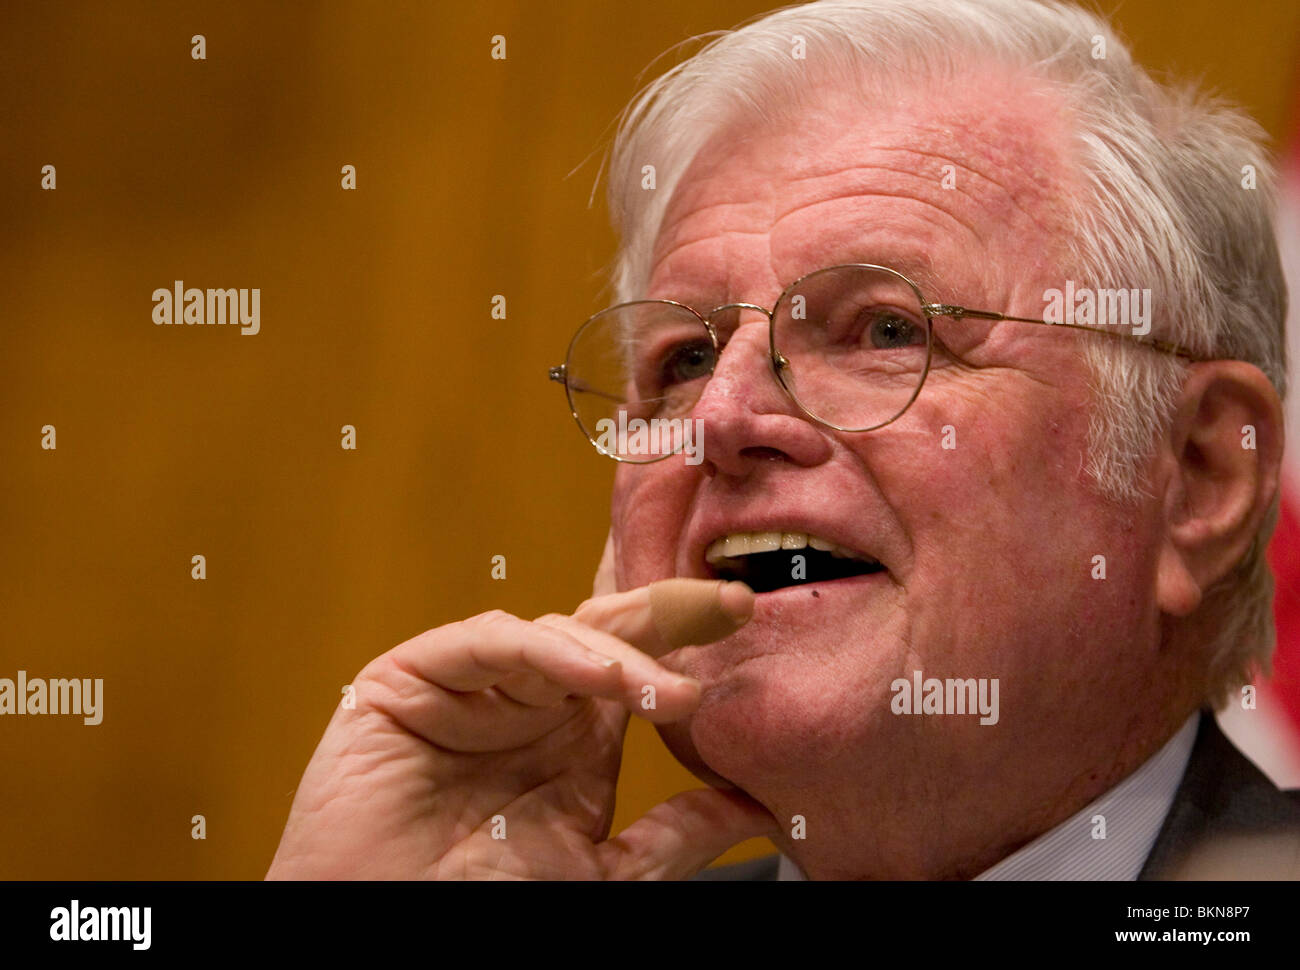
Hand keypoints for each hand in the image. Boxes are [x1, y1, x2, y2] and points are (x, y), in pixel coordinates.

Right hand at [266, 580, 773, 878]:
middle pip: (605, 630)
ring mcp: (472, 684)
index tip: (745, 614)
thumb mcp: (602, 874)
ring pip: (555, 633)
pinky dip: (546, 652)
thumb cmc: (482, 909)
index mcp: (573, 735)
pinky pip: (488, 644)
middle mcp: (528, 700)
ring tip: (667, 692)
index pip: (639, 665)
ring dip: (618, 651)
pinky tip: (599, 678)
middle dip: (668, 609)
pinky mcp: (414, 677)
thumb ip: (674, 836)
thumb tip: (758, 809)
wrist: (382, 932)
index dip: (688, 632)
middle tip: (729, 602)